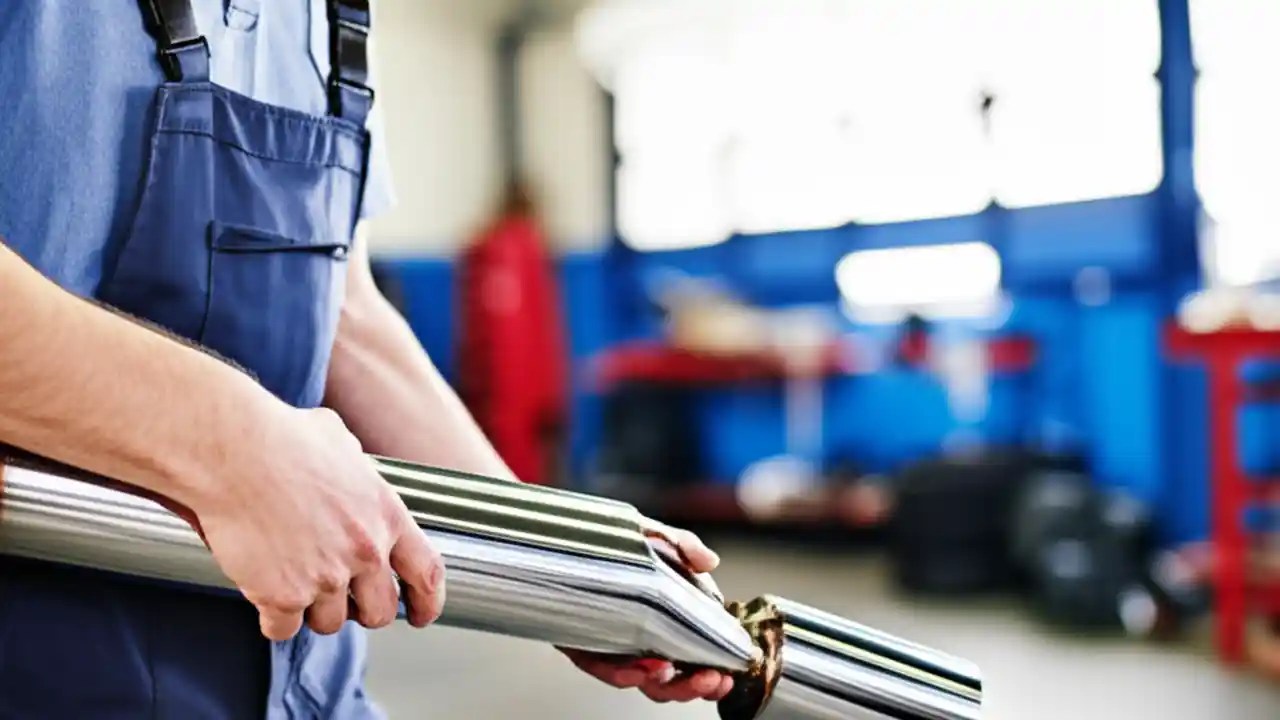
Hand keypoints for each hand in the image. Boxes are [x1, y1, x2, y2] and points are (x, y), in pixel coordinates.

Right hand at [190, 406, 445, 640]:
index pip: (427, 573)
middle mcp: (365, 552)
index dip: (427, 602)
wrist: (233, 451)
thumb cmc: (281, 436)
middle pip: (379, 611)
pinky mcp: (283, 595)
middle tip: (340, 600)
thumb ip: (356, 472)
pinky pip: (282, 630)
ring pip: (329, 623)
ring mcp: (326, 577)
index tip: (420, 615)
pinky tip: (262, 592)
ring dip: (312, 610)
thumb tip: (352, 470)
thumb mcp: (339, 443)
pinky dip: (272, 618)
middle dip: (361, 611)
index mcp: (387, 516)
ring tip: (291, 577)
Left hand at [561, 524, 734, 703]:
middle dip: (693, 686)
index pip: (694, 657)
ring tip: (672, 675)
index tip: (727, 675)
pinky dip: (622, 674)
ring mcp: (614, 644)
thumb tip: (709, 561)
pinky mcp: (582, 645)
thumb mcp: (654, 536)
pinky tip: (638, 671)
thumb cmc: (615, 541)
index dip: (711, 672)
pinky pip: (602, 669)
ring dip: (663, 684)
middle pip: (672, 679)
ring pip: (643, 680)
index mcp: (667, 620)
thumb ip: (683, 545)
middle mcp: (643, 638)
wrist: (562, 538)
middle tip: (710, 680)